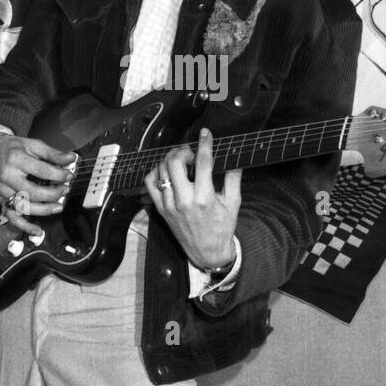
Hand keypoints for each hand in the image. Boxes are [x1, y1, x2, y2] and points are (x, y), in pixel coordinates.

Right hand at [0, 133, 77, 233]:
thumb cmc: (12, 148)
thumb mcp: (32, 145)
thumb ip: (52, 153)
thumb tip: (71, 158)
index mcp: (16, 159)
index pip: (41, 170)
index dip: (59, 174)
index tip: (69, 176)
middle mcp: (8, 176)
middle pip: (32, 192)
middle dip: (53, 194)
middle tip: (65, 190)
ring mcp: (3, 191)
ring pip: (24, 207)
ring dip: (44, 210)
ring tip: (59, 206)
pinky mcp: (1, 200)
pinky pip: (12, 217)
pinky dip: (25, 226)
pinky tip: (38, 230)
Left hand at [144, 127, 240, 268]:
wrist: (207, 252)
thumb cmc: (222, 228)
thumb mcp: (233, 203)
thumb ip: (234, 178)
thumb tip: (235, 158)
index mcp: (204, 198)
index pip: (202, 162)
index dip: (204, 143)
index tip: (205, 133)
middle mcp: (184, 200)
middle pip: (175, 162)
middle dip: (183, 150)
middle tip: (190, 151)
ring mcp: (169, 205)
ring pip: (162, 170)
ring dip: (170, 159)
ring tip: (181, 159)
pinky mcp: (161, 209)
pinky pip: (151, 184)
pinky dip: (156, 172)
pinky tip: (167, 171)